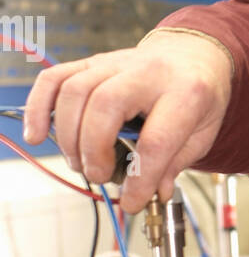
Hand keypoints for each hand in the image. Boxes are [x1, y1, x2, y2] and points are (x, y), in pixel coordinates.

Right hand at [23, 34, 232, 212]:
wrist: (192, 54)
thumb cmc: (197, 96)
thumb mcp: (203, 133)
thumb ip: (175, 165)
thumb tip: (152, 195)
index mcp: (186, 93)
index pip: (156, 140)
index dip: (140, 179)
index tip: (133, 202)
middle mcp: (149, 72)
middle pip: (106, 105)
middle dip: (94, 149)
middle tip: (100, 176)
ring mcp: (116, 63)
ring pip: (77, 91)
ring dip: (69, 136)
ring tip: (81, 163)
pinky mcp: (92, 63)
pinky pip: (55, 78)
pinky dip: (39, 108)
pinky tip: (38, 135)